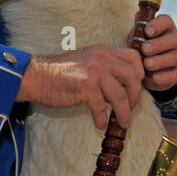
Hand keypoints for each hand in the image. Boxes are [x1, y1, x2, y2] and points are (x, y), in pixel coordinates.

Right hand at [16, 44, 144, 128]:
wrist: (36, 76)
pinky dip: (103, 118)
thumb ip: (105, 68)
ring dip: (124, 112)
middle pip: (133, 77)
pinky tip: (100, 124)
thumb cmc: (60, 73)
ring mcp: (94, 71)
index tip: (136, 88)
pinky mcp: (85, 86)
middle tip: (131, 108)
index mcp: (104, 51)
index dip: (140, 74)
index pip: (134, 58)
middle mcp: (102, 58)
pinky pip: (102, 107)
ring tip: (123, 122)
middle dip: (136, 96)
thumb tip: (124, 88)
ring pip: (121, 95)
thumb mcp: (86, 61)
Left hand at [138, 14, 176, 90]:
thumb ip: (138, 29)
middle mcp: (175, 41)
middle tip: (145, 49)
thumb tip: (138, 17)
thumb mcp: (138, 37)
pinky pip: (173, 75)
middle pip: (173, 39)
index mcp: (165, 28)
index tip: (147, 31)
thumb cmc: (142, 49)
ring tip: (147, 64)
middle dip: (158, 45)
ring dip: (160, 61)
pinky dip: (163, 77)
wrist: (147, 71)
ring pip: (174, 58)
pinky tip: (153, 77)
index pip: (166, 21)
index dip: (158, 25)